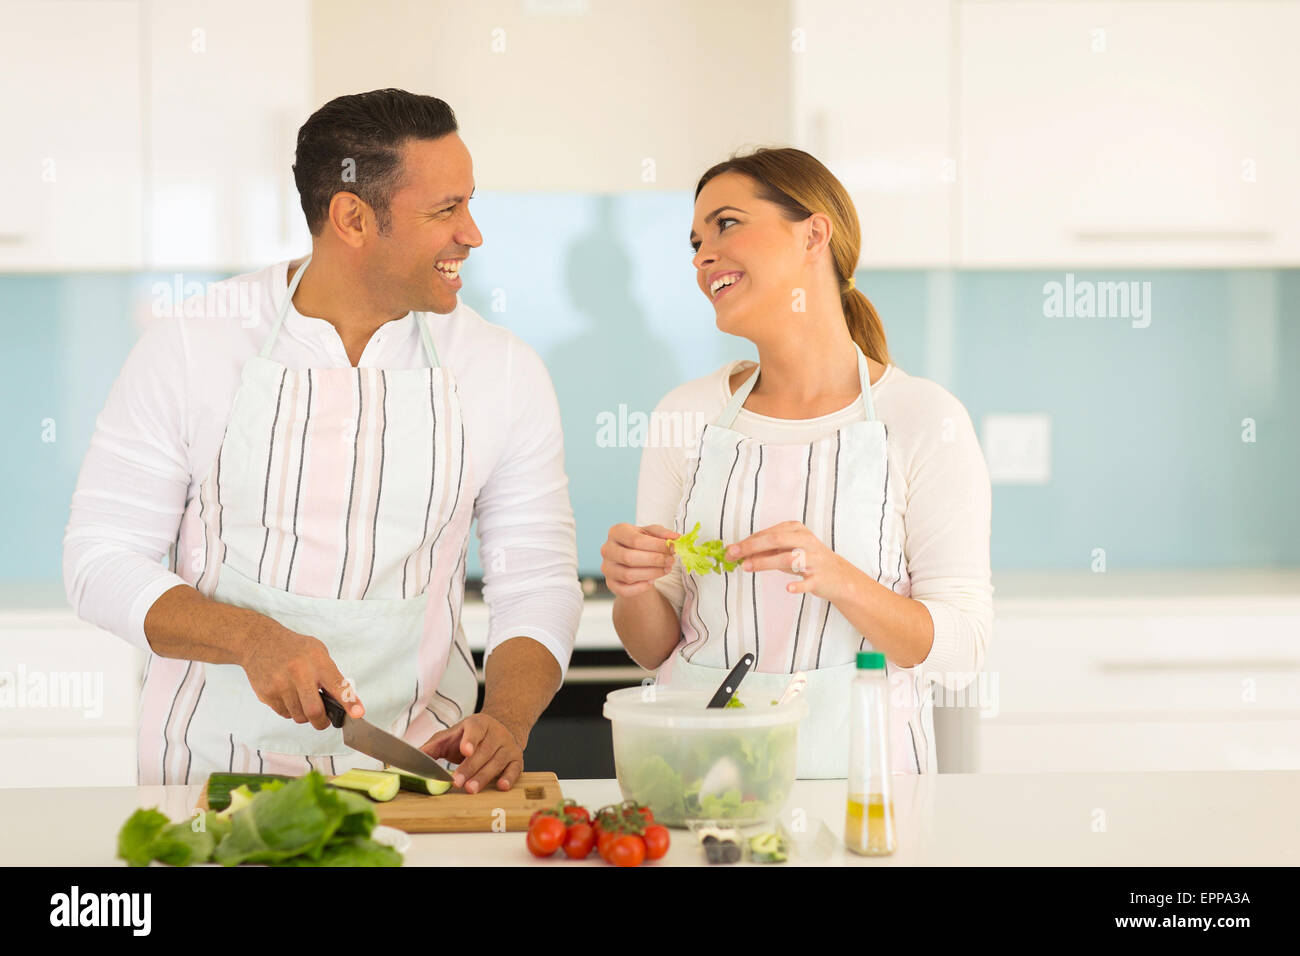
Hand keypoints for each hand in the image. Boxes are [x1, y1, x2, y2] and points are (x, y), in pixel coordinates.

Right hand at [236, 614, 363, 730]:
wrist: (260, 641)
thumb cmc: (294, 648)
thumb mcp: (318, 652)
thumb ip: (331, 676)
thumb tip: (347, 702)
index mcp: (317, 662)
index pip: (338, 686)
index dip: (350, 703)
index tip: (358, 714)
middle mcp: (299, 673)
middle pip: (314, 712)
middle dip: (322, 722)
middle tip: (324, 719)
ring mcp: (281, 685)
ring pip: (299, 716)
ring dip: (304, 715)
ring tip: (302, 698)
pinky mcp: (267, 694)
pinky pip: (284, 714)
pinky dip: (290, 710)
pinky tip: (288, 695)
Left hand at [419, 712, 523, 792]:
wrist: (500, 730)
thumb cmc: (470, 737)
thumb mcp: (451, 736)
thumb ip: (433, 746)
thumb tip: (414, 757)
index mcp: (478, 724)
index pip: (475, 729)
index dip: (471, 739)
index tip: (465, 750)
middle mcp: (496, 733)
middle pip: (484, 750)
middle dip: (470, 767)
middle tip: (458, 782)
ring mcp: (508, 746)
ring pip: (497, 761)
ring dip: (484, 776)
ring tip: (471, 789)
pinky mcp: (517, 759)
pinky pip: (515, 769)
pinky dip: (509, 777)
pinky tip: (501, 786)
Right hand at [601, 522, 678, 597]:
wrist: (631, 560)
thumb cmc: (641, 544)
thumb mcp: (650, 534)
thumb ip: (662, 533)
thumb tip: (675, 537)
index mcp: (616, 532)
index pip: (635, 540)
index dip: (656, 545)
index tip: (671, 548)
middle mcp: (607, 549)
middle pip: (629, 557)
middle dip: (654, 560)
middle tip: (670, 560)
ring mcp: (607, 568)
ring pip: (628, 575)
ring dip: (651, 574)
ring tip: (665, 570)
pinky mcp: (610, 584)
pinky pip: (625, 590)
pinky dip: (641, 587)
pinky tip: (652, 581)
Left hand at [726, 520, 857, 603]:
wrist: (839, 576)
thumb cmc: (807, 560)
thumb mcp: (786, 552)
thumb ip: (765, 551)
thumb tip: (738, 553)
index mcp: (796, 530)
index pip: (768, 533)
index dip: (747, 541)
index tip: (731, 550)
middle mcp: (806, 541)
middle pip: (776, 539)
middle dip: (752, 546)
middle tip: (734, 554)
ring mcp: (815, 559)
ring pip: (789, 558)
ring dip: (765, 562)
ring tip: (747, 567)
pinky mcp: (820, 578)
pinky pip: (808, 581)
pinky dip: (798, 584)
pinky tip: (788, 587)